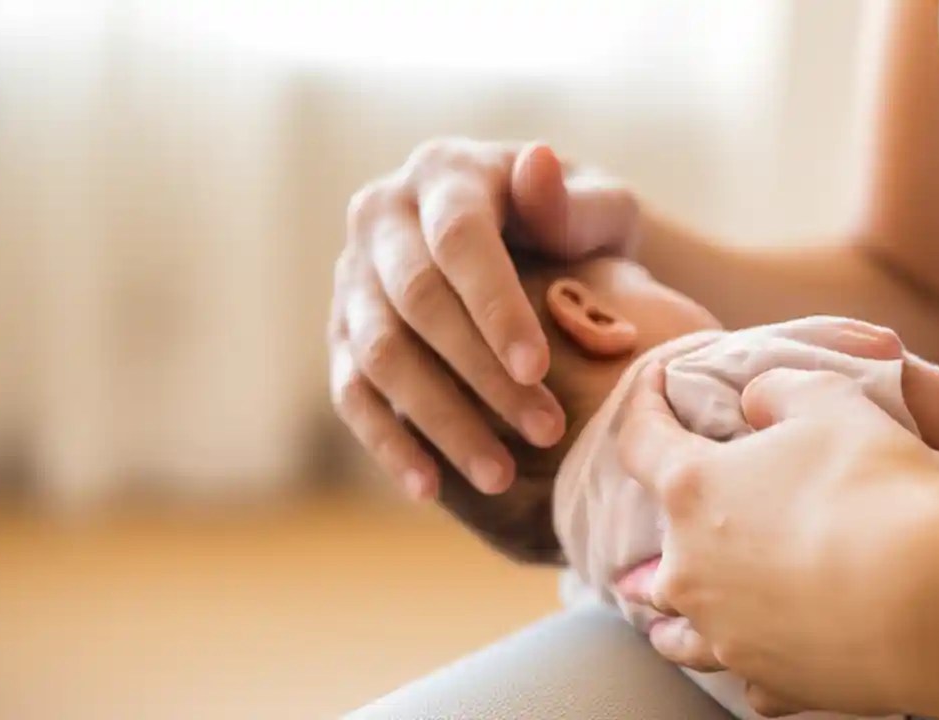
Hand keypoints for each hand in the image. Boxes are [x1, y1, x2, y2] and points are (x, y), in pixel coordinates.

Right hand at [330, 138, 639, 497]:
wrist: (537, 248)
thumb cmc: (577, 224)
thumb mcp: (595, 203)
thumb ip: (572, 200)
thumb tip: (539, 163)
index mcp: (444, 173)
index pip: (459, 238)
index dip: (494, 305)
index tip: (538, 367)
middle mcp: (382, 218)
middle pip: (415, 301)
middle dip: (480, 374)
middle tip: (545, 431)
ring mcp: (353, 278)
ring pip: (380, 355)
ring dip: (440, 420)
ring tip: (502, 476)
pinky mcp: (342, 334)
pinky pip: (351, 394)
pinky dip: (388, 443)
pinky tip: (430, 489)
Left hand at [618, 366, 938, 715]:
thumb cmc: (879, 485)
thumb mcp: (829, 397)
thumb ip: (777, 389)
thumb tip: (754, 401)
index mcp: (692, 490)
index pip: (640, 438)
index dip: (643, 402)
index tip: (654, 383)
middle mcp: (691, 569)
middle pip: (651, 549)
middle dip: (664, 525)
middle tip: (676, 514)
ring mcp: (726, 634)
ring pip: (678, 631)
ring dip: (673, 615)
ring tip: (668, 614)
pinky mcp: (772, 682)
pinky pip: (744, 677)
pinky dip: (745, 663)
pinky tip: (755, 655)